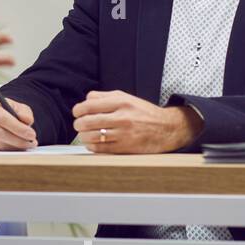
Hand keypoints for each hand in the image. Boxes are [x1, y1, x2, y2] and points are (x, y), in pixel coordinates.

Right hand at [0, 97, 36, 150]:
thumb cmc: (9, 112)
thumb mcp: (19, 107)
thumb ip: (25, 113)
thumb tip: (27, 120)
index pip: (2, 118)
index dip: (18, 128)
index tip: (32, 134)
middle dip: (18, 140)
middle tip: (32, 142)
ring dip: (16, 146)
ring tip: (28, 144)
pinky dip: (10, 150)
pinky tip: (18, 147)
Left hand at [71, 90, 201, 152]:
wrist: (167, 128)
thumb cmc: (143, 112)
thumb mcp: (126, 97)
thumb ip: (104, 96)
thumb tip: (85, 99)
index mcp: (121, 102)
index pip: (88, 105)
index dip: (78, 110)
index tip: (77, 113)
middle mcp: (122, 117)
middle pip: (87, 121)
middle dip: (79, 124)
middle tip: (79, 125)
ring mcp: (123, 134)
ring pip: (92, 136)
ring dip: (83, 136)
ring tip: (85, 134)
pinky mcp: (125, 147)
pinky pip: (100, 148)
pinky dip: (92, 146)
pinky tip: (93, 143)